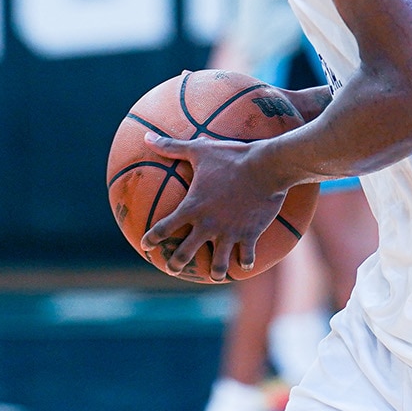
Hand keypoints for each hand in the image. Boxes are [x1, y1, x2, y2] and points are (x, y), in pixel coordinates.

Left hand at [141, 134, 286, 281]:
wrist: (265, 167)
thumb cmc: (230, 157)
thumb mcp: (199, 149)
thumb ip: (171, 146)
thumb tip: (147, 136)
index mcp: (191, 208)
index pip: (163, 229)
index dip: (152, 239)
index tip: (145, 245)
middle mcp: (207, 226)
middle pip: (185, 254)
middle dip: (176, 264)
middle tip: (173, 268)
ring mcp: (229, 233)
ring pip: (218, 265)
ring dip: (215, 271)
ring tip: (215, 274)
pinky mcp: (249, 235)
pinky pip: (246, 256)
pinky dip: (246, 262)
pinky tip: (246, 265)